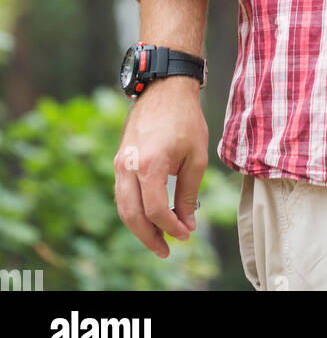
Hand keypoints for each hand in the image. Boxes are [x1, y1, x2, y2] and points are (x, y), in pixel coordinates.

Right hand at [114, 77, 207, 257]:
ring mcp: (120, 162)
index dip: (170, 227)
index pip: (154, 210)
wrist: (165, 87)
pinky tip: (152, 215)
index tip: (185, 235)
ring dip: (139, 227)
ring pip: (123, 206)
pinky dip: (135, 209)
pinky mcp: (120, 158)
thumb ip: (188, 193)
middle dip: (149, 237)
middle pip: (132, 215)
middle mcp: (128, 165)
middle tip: (167, 250)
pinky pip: (123, 192)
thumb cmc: (185, 118)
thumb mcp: (195, 156)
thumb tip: (187, 224)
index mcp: (149, 164)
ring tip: (159, 238)